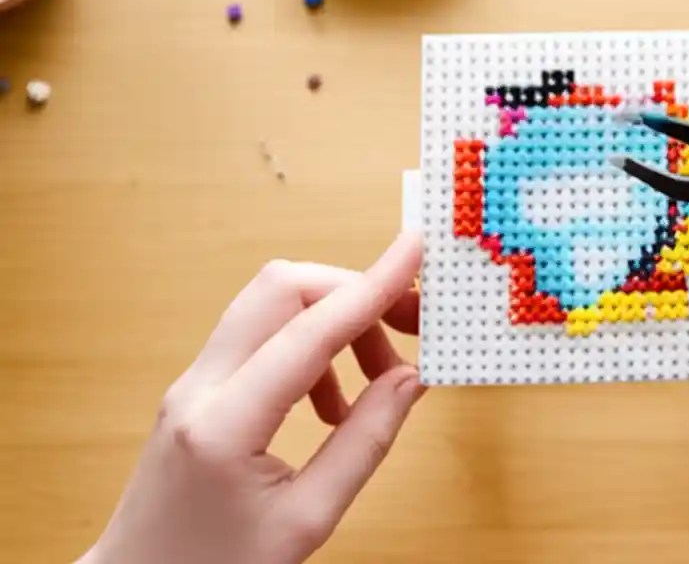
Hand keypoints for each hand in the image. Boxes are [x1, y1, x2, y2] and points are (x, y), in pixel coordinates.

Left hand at [81, 234, 425, 563]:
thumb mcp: (307, 521)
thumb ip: (364, 443)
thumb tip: (411, 380)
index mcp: (224, 424)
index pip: (310, 330)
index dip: (372, 286)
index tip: (415, 249)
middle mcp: (199, 388)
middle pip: (283, 288)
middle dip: (355, 293)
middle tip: (411, 326)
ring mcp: (192, 383)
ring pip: (271, 304)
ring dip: (335, 322)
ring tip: (376, 381)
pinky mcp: (197, 388)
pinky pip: (261, 336)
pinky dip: (311, 346)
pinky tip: (334, 403)